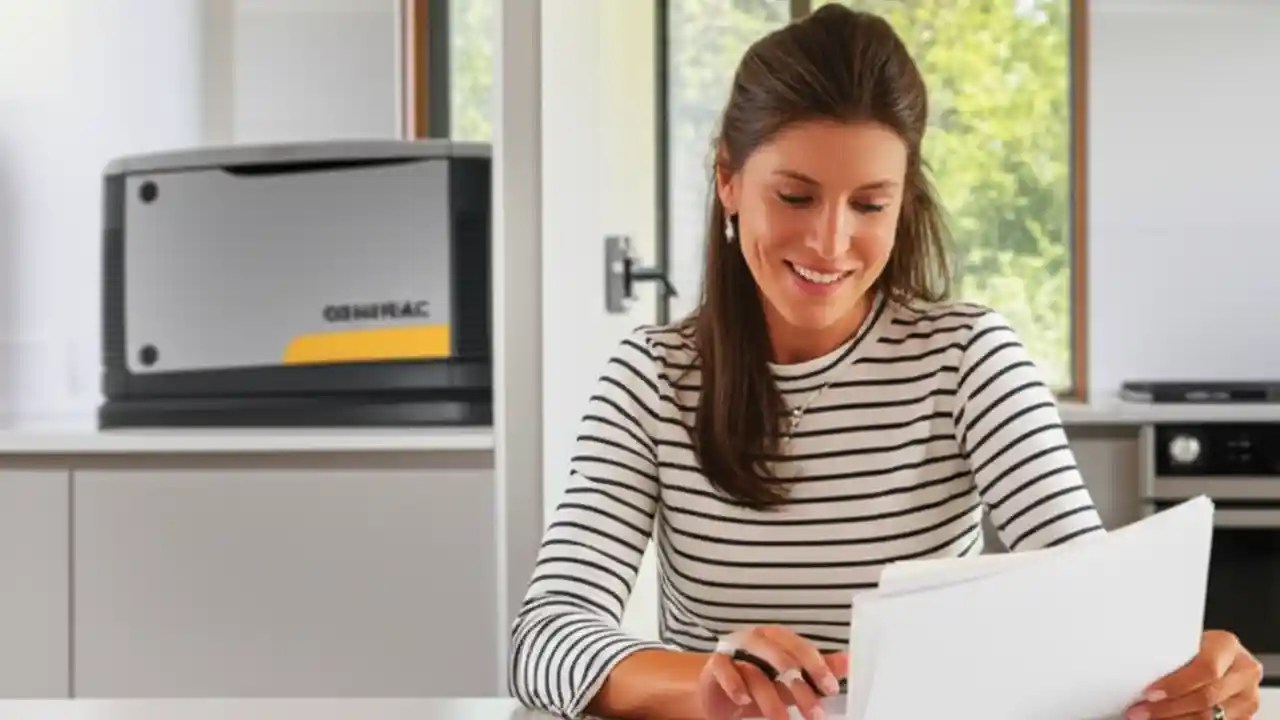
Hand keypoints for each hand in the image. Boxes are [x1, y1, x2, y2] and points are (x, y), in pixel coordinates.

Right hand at [696, 626, 847, 719]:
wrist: (717, 693)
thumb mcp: (788, 680)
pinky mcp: (714, 665)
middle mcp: (755, 640)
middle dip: (799, 687)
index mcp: (776, 638)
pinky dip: (734, 684)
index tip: (831, 689)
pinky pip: (724, 670)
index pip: (800, 647)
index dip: (817, 666)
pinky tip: (743, 701)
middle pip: (780, 658)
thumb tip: (849, 662)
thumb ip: (815, 671)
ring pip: (755, 670)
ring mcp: (733, 650)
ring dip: (770, 698)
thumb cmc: (756, 682)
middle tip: (815, 713)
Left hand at [1126, 630, 1262, 718]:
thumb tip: (1134, 673)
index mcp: (1228, 646)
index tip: (1149, 693)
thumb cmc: (1195, 648)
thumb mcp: (1185, 643)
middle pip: (1207, 697)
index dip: (1175, 684)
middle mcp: (1244, 672)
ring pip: (1211, 718)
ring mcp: (1248, 697)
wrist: (1219, 658)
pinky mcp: (1245, 716)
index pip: (1205, 668)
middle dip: (1168, 708)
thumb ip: (1171, 656)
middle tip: (1140, 711)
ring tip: (1149, 718)